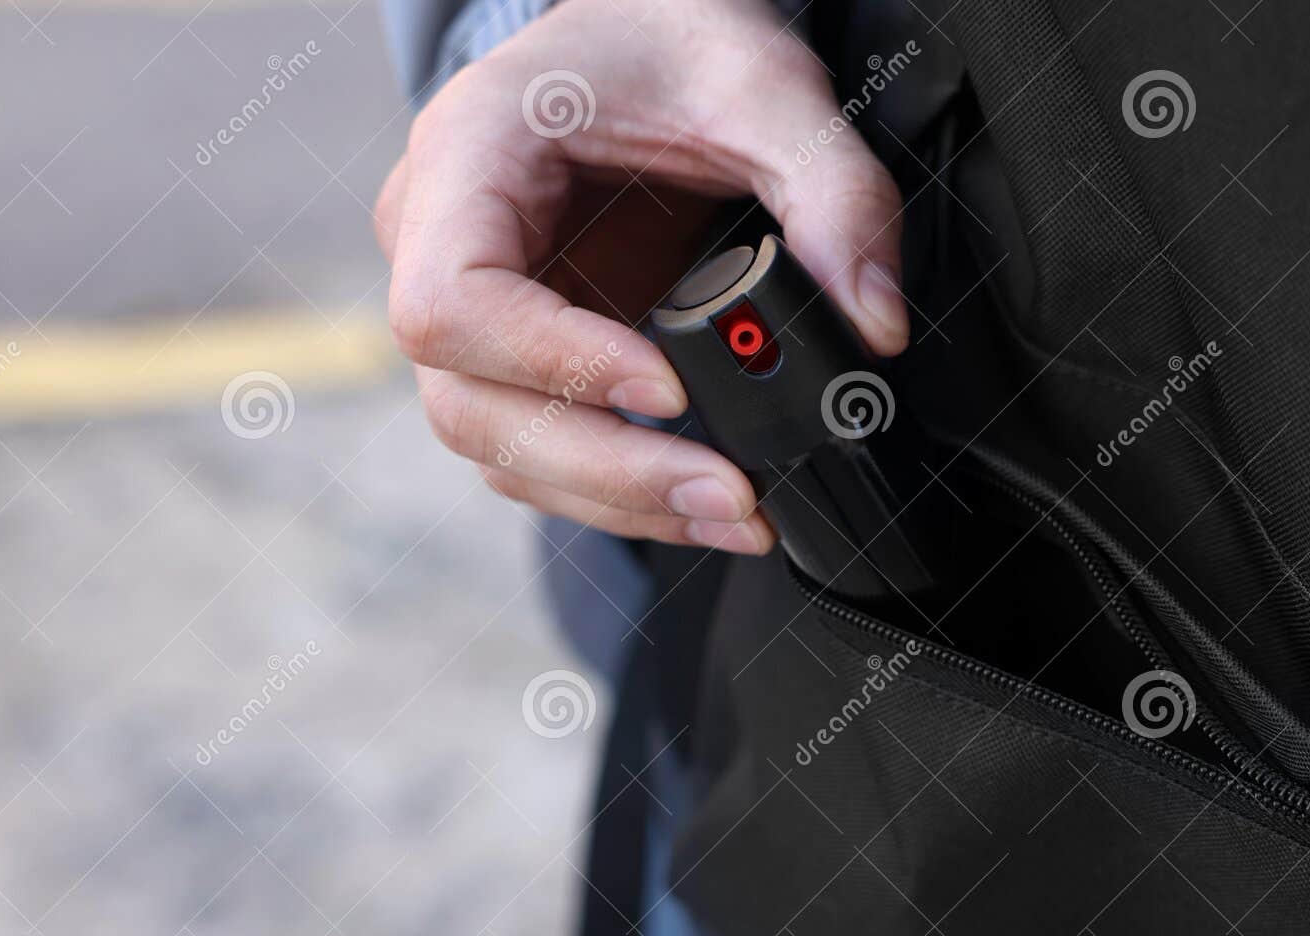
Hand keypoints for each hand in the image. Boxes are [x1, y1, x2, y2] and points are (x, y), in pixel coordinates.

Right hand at [375, 0, 907, 553]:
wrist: (636, 41)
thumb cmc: (667, 40)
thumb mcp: (763, 86)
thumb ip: (832, 193)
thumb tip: (873, 324)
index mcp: (466, 156)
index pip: (454, 302)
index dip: (551, 363)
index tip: (669, 388)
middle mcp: (436, 243)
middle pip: (471, 405)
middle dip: (607, 469)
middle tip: (731, 496)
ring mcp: (471, 315)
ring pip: (501, 449)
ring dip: (620, 499)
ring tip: (737, 514)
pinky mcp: (516, 359)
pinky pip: (541, 450)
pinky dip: (620, 492)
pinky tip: (703, 501)